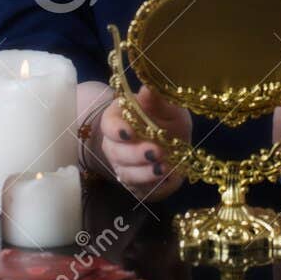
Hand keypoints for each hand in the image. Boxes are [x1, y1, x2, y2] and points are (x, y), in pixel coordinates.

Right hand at [98, 84, 192, 201]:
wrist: (172, 142)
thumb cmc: (165, 119)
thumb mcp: (167, 107)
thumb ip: (157, 101)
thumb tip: (147, 89)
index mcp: (118, 120)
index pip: (109, 125)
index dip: (117, 130)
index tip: (129, 132)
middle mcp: (116, 145)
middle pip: (116, 152)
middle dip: (135, 154)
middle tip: (156, 151)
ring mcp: (124, 167)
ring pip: (127, 174)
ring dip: (144, 173)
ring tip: (164, 168)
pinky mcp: (136, 185)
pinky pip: (141, 190)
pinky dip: (154, 186)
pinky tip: (168, 180)